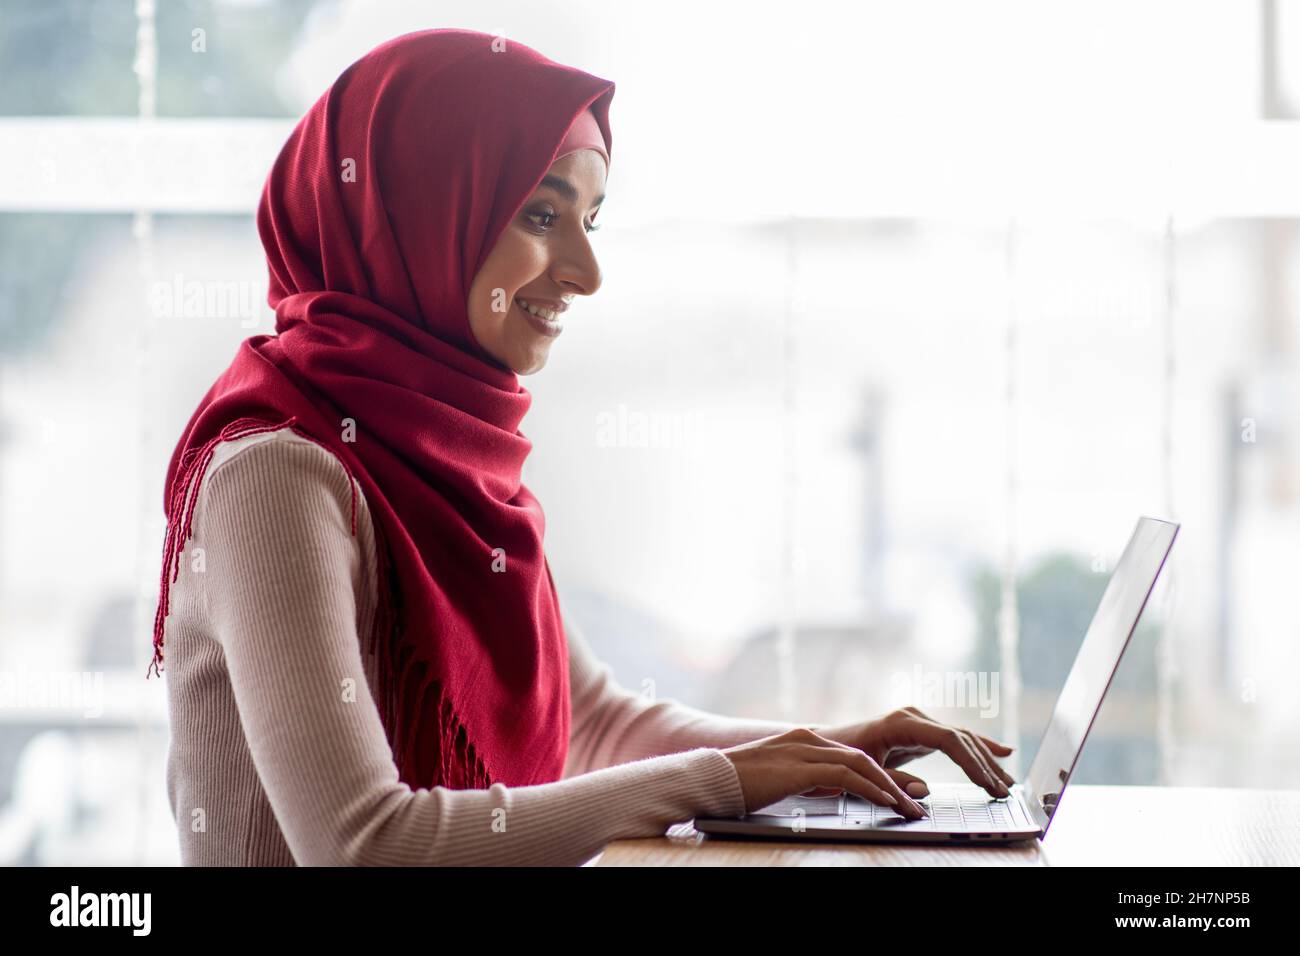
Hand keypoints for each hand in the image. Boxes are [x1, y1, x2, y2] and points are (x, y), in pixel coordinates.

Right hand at [720, 727, 930, 818]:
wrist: (709, 778)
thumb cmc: (737, 783)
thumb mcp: (777, 778)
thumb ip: (802, 778)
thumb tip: (826, 790)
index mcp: (802, 739)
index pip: (850, 754)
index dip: (878, 774)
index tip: (898, 794)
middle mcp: (807, 738)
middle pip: (862, 757)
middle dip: (892, 781)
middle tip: (914, 801)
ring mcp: (803, 750)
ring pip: (860, 765)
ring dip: (889, 788)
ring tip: (908, 807)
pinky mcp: (800, 768)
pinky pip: (846, 777)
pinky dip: (870, 789)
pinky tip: (885, 802)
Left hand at [802, 706, 1015, 800]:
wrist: (829, 742)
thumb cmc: (843, 755)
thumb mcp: (865, 771)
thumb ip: (893, 781)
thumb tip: (924, 792)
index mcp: (901, 723)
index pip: (948, 740)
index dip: (972, 762)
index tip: (988, 784)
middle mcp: (914, 717)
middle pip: (960, 738)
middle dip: (985, 765)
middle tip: (1005, 790)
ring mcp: (919, 721)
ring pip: (962, 738)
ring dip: (986, 759)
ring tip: (1007, 782)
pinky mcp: (922, 731)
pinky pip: (955, 739)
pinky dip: (978, 747)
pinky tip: (1001, 752)